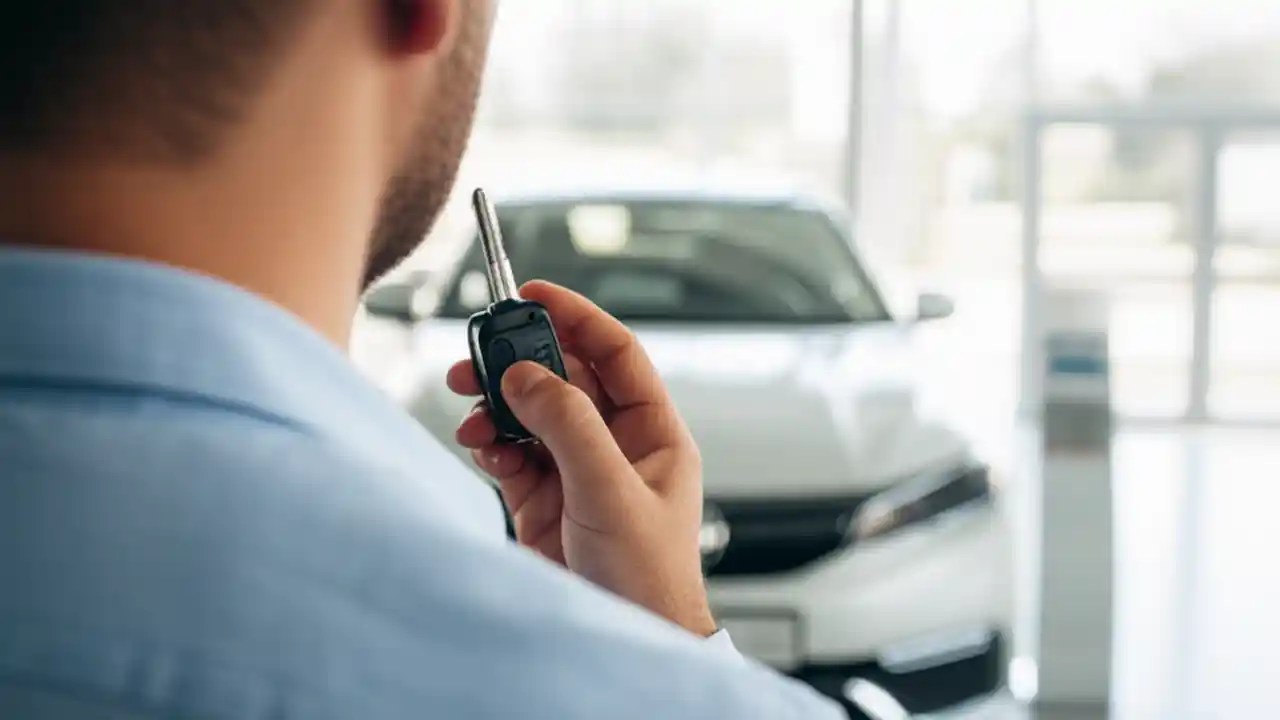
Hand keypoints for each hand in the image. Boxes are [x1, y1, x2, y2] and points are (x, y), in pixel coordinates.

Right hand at [447, 281, 715, 636]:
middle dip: (521, 361)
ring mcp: (576, 470)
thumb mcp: (611, 490)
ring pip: (530, 413)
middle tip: (480, 352)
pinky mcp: (543, 499)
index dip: (577, 316)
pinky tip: (481, 444)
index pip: (616, 353)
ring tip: (470, 405)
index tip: (534, 292)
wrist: (624, 636)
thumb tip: (527, 376)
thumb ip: (569, 426)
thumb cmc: (648, 577)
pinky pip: (510, 453)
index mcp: (652, 432)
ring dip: (498, 404)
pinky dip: (490, 442)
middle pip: (564, 378)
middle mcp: (614, 444)